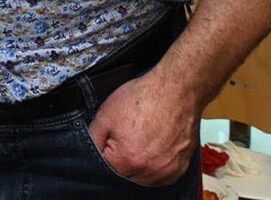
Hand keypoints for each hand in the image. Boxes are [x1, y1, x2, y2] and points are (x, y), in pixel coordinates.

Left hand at [87, 69, 197, 185]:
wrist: (175, 91)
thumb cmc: (144, 99)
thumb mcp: (105, 115)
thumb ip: (93, 138)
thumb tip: (90, 150)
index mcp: (128, 160)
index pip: (105, 167)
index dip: (105, 150)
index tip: (112, 138)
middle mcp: (150, 171)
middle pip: (125, 175)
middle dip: (121, 159)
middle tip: (128, 136)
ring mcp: (168, 171)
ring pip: (143, 178)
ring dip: (138, 165)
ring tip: (142, 140)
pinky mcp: (180, 168)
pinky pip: (161, 176)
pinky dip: (154, 166)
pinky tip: (153, 147)